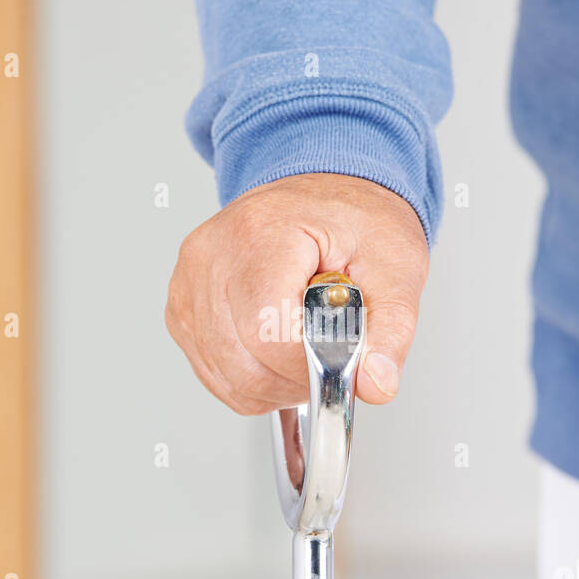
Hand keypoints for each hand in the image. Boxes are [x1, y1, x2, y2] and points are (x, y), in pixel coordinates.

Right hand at [165, 173, 428, 414]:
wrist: (325, 194)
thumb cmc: (354, 219)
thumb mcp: (395, 267)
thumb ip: (390, 331)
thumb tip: (376, 384)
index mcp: (261, 233)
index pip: (269, 333)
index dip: (312, 363)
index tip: (343, 356)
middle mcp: (212, 256)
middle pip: (244, 364)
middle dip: (297, 378)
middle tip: (331, 354)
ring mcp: (190, 283)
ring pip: (228, 378)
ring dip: (275, 384)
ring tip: (307, 346)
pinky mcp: (183, 307)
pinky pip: (213, 374)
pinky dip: (252, 379)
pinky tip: (278, 349)